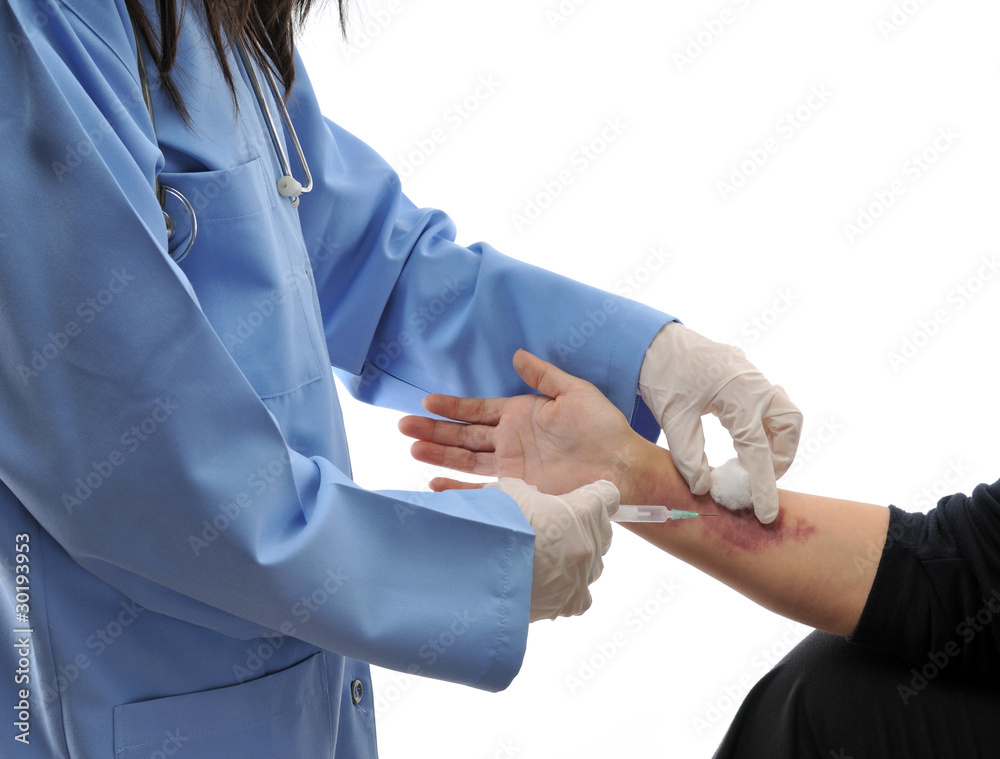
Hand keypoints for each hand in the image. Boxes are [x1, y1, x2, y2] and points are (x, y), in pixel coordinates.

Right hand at [399, 349, 645, 501]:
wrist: (620, 467)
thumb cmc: (602, 428)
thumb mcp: (573, 392)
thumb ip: (542, 375)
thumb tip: (517, 354)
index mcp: (521, 415)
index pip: (477, 410)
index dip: (451, 407)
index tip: (426, 402)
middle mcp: (511, 442)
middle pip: (463, 435)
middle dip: (433, 431)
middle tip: (403, 426)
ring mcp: (512, 467)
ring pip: (465, 459)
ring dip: (438, 454)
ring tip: (412, 448)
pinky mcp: (518, 490)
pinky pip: (481, 490)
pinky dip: (458, 488)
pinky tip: (435, 483)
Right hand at [484, 478, 618, 621]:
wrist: (482, 571)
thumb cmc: (496, 527)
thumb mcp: (510, 492)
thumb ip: (528, 493)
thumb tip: (531, 499)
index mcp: (582, 511)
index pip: (608, 496)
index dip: (597, 494)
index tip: (587, 497)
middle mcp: (590, 544)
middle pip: (602, 533)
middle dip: (583, 529)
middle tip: (555, 530)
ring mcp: (582, 576)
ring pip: (592, 565)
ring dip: (576, 560)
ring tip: (545, 560)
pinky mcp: (570, 603)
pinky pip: (580, 597)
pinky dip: (567, 591)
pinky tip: (547, 585)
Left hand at [639, 323, 801, 523]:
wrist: (653, 342)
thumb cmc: (662, 376)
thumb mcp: (672, 418)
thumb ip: (688, 456)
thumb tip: (704, 488)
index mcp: (738, 393)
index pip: (758, 448)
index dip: (763, 484)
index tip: (766, 513)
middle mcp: (754, 383)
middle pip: (788, 426)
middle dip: (780, 457)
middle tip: (755, 478)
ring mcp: (754, 376)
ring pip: (785, 414)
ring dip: (777, 442)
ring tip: (751, 463)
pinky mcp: (748, 376)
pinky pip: (771, 405)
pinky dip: (765, 427)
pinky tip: (743, 441)